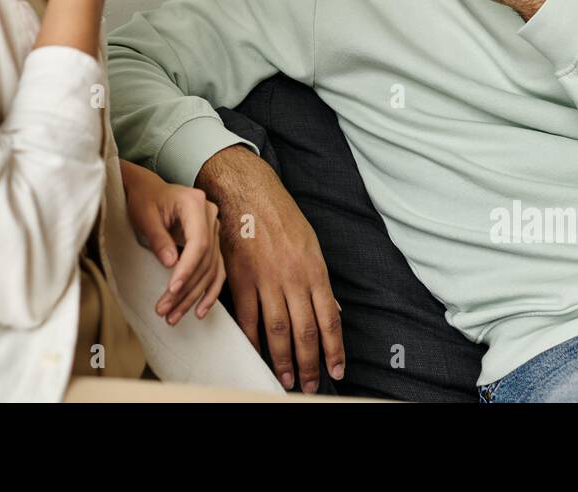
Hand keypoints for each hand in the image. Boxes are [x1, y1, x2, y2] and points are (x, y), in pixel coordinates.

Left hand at [119, 158, 225, 324]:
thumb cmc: (144, 199)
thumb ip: (158, 238)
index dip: (187, 269)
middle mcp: (210, 215)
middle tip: (165, 311)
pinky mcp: (212, 242)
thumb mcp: (144, 215)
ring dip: (194, 296)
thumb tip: (170, 264)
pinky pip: (216, 270)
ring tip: (173, 317)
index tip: (171, 290)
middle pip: (205, 260)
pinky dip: (209, 291)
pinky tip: (199, 311)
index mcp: (195, 204)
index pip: (199, 243)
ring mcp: (214, 229)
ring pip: (211, 269)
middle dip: (186, 289)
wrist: (149, 190)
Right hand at [196, 145, 344, 393]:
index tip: (337, 369)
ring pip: (277, 330)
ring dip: (283, 359)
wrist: (248, 193)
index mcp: (314, 270)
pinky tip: (257, 354)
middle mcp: (293, 278)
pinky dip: (252, 339)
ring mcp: (265, 280)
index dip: (334, 349)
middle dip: (310, 363)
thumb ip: (319, 279)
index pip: (330, 319)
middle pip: (304, 331)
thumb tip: (331, 309)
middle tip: (310, 384)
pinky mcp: (240, 278)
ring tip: (287, 378)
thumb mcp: (311, 244)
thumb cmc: (281, 217)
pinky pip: (247, 317)